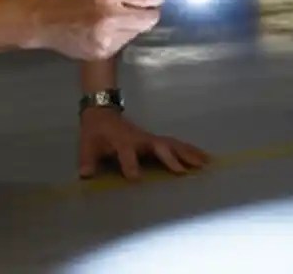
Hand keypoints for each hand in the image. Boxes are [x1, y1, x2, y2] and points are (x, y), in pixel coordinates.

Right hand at [27, 0, 163, 60]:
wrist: (42, 21)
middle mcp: (111, 18)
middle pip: (151, 19)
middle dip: (151, 12)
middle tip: (144, 8)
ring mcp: (107, 38)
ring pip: (138, 32)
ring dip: (135, 25)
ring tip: (121, 18)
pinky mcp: (102, 52)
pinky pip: (123, 44)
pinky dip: (121, 36)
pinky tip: (108, 29)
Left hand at [78, 107, 211, 179]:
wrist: (103, 113)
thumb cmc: (96, 132)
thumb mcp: (87, 144)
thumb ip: (87, 159)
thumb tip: (86, 175)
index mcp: (123, 141)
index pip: (127, 153)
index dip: (130, 164)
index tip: (135, 178)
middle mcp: (141, 139)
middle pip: (160, 146)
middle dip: (172, 158)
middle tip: (187, 171)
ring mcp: (151, 138)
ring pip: (173, 144)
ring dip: (189, 153)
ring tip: (206, 163)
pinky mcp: (156, 140)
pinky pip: (175, 144)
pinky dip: (190, 150)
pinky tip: (203, 157)